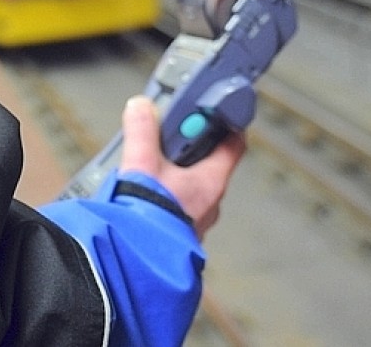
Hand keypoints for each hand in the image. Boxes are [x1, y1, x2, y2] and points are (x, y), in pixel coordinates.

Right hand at [116, 96, 244, 238]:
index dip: (227, 124)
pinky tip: (143, 193)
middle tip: (166, 134)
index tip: (213, 111)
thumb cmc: (149, 218)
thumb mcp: (141, 164)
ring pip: (191, 187)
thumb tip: (142, 108)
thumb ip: (142, 132)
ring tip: (146, 166)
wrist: (137, 262)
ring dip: (174, 173)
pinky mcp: (179, 233)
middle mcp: (210, 203)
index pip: (233, 146)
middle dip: (189, 147)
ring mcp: (196, 221)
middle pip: (208, 164)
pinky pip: (178, 206)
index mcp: (211, 182)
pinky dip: (166, 194)